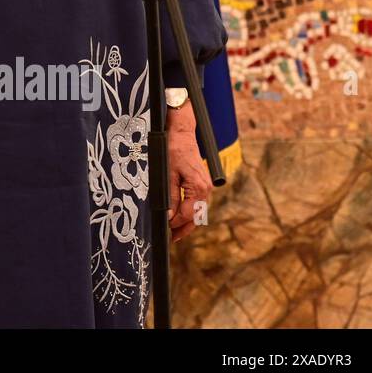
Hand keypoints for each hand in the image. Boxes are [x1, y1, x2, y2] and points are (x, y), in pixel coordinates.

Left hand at [166, 102, 211, 242]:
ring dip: (188, 222)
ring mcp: (206, 187)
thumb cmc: (173, 150)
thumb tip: (168, 215)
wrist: (182, 133)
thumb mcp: (167, 173)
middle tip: (172, 239)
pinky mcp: (203, 184)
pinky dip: (190, 212)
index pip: (187, 214)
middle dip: (184, 229)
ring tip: (175, 232)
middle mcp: (206, 189)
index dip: (175, 224)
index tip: (165, 230)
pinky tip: (181, 217)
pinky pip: (198, 203)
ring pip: (198, 212)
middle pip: (196, 217)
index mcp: (198, 188)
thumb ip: (170, 195)